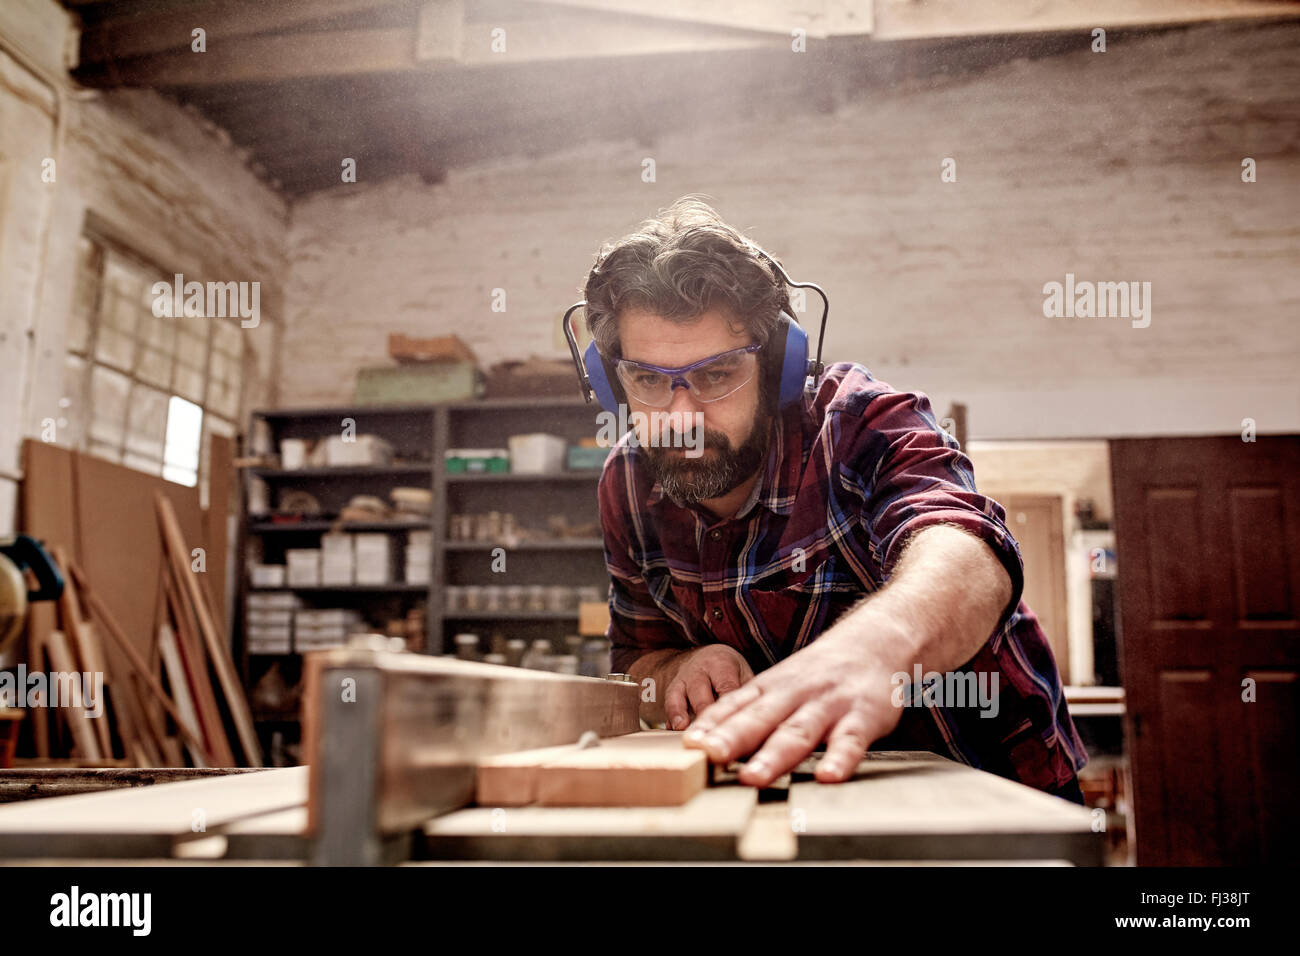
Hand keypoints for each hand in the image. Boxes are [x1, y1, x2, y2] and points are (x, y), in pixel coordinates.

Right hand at [664, 644, 754, 730]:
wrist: (698, 658)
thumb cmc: (728, 671)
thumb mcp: (742, 673)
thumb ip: (749, 694)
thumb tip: (763, 721)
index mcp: (722, 664)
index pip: (727, 688)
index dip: (731, 708)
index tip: (737, 726)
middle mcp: (700, 670)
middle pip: (703, 695)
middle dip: (707, 715)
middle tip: (714, 737)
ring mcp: (684, 679)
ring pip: (682, 698)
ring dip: (685, 717)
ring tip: (689, 733)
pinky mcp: (672, 689)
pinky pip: (669, 703)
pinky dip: (672, 718)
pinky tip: (674, 730)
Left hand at [682, 619, 905, 785]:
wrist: (873, 642)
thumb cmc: (817, 674)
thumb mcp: (779, 684)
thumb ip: (748, 712)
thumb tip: (704, 743)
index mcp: (771, 687)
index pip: (735, 705)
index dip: (711, 724)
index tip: (689, 745)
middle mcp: (795, 693)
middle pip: (760, 718)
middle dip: (732, 739)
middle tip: (708, 758)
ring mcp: (829, 705)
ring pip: (798, 732)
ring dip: (775, 756)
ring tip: (753, 778)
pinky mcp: (863, 717)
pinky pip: (851, 741)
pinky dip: (840, 759)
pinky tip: (828, 777)